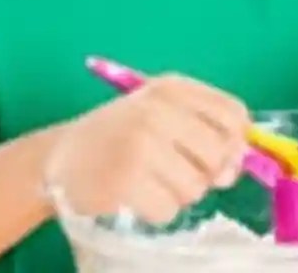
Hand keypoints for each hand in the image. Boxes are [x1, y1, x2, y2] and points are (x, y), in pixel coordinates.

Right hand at [44, 75, 250, 224]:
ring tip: (153, 180)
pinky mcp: (123, 180)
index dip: (235, 141)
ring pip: (196, 186)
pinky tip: (138, 195)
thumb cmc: (122, 134)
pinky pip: (169, 209)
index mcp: (173, 88)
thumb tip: (235, 168)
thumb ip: (206, 131)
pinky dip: (158, 210)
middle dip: (206, 172)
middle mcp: (158, 110)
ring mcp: (140, 144)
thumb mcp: (163, 114)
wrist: (62, 154)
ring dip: (180, 193)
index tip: (219, 153)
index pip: (234, 114)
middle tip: (178, 171)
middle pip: (219, 154)